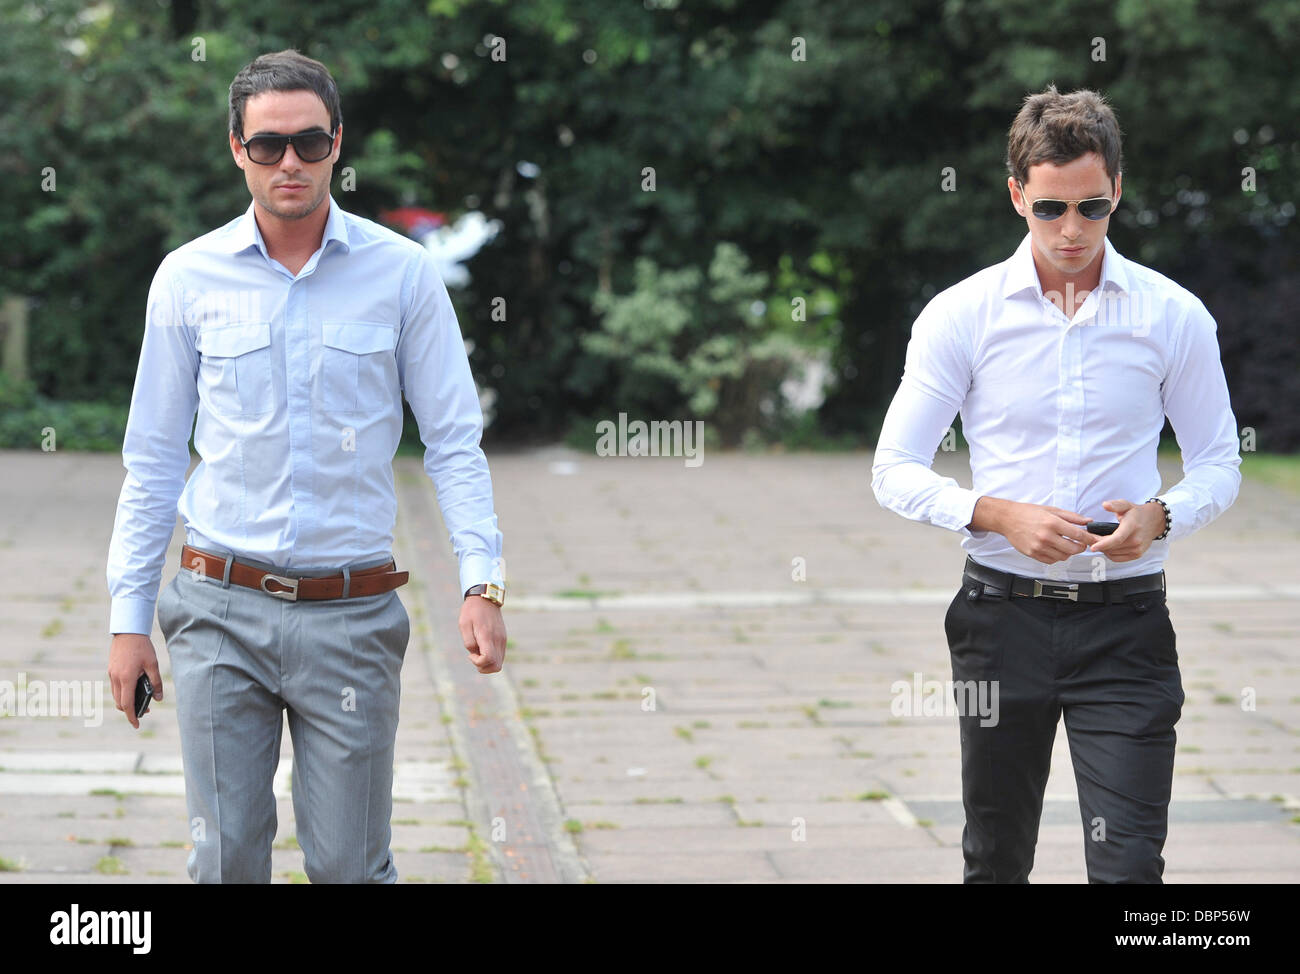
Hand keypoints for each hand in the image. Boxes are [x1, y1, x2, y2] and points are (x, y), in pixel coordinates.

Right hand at [107, 633, 162, 728]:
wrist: (128, 632)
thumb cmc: (142, 647)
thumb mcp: (153, 664)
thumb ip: (156, 682)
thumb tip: (158, 698)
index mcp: (126, 678)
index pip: (127, 704)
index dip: (132, 716)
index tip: (137, 725)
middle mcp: (116, 678)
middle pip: (120, 703)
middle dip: (131, 710)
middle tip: (145, 710)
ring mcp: (111, 674)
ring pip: (116, 696)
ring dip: (126, 702)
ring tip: (141, 700)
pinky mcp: (111, 670)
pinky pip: (115, 687)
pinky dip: (123, 693)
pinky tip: (134, 689)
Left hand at [459, 596, 506, 673]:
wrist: (486, 599)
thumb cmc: (472, 611)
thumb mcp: (464, 624)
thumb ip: (469, 642)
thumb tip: (474, 653)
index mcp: (487, 636)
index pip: (488, 659)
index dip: (478, 662)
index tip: (470, 654)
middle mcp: (498, 640)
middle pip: (496, 666)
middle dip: (483, 667)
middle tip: (473, 656)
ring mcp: (502, 640)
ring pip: (499, 663)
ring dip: (487, 664)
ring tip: (477, 653)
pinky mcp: (503, 639)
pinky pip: (500, 656)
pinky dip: (491, 659)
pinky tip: (483, 649)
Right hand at [970, 496, 1094, 563]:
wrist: (1007, 519)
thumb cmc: (1028, 512)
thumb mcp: (1051, 510)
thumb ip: (1071, 517)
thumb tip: (1088, 521)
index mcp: (1052, 523)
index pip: (1078, 535)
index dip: (1090, 539)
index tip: (1094, 540)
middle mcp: (1046, 536)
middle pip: (1073, 549)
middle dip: (1081, 547)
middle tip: (1080, 543)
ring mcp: (1039, 547)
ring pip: (1063, 557)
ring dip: (1068, 553)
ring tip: (1065, 545)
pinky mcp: (1033, 554)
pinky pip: (1051, 560)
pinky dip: (1057, 556)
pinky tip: (1054, 548)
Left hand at [1085, 499, 1164, 562]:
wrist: (1154, 521)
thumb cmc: (1137, 513)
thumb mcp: (1126, 505)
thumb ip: (1115, 505)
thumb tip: (1105, 505)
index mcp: (1132, 526)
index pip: (1117, 538)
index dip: (1104, 544)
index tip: (1092, 547)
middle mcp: (1136, 540)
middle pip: (1112, 547)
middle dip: (1098, 544)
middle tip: (1089, 538)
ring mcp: (1138, 549)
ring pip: (1112, 554)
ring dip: (1103, 549)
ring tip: (1097, 541)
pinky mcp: (1137, 555)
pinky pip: (1117, 558)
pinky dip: (1109, 553)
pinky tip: (1106, 546)